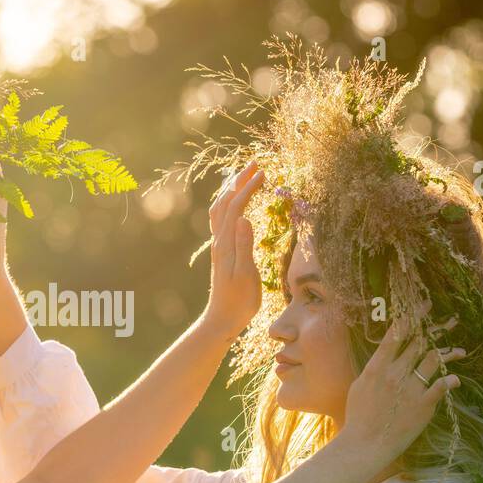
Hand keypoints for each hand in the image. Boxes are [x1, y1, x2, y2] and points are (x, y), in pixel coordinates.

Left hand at [201, 160, 263, 340]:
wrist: (222, 318)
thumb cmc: (239, 301)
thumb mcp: (246, 275)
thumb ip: (244, 246)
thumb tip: (245, 219)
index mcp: (227, 243)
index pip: (237, 207)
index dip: (249, 187)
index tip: (264, 172)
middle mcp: (220, 240)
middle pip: (225, 201)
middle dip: (238, 180)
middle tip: (255, 163)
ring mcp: (219, 245)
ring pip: (220, 208)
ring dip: (231, 188)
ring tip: (243, 175)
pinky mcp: (221, 251)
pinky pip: (220, 219)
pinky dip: (226, 203)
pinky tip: (233, 203)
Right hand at [339, 314, 464, 467]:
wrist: (366, 444)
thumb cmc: (358, 417)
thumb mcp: (360, 386)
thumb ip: (374, 369)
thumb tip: (384, 357)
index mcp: (377, 367)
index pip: (396, 335)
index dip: (412, 317)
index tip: (424, 306)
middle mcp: (395, 373)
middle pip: (419, 343)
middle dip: (436, 329)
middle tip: (451, 321)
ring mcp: (410, 388)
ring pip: (434, 360)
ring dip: (448, 353)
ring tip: (459, 351)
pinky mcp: (424, 405)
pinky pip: (442, 386)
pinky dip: (451, 381)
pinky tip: (456, 379)